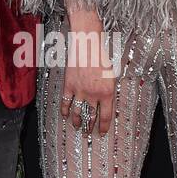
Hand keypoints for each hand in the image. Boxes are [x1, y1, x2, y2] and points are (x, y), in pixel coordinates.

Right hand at [59, 6, 115, 136]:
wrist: (88, 44)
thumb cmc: (101, 57)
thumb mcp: (112, 75)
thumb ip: (109, 91)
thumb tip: (106, 103)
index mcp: (107, 92)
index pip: (105, 116)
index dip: (103, 127)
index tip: (102, 132)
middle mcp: (93, 94)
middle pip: (90, 117)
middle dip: (90, 127)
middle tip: (88, 133)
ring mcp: (80, 91)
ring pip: (77, 112)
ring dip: (77, 122)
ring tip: (78, 127)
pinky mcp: (69, 86)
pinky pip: (65, 102)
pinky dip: (64, 111)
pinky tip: (65, 116)